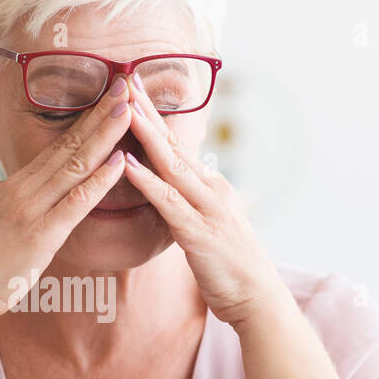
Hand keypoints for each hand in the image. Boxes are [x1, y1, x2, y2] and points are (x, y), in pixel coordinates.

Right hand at [0, 79, 133, 322]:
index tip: (110, 95)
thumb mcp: (0, 222)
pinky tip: (120, 161)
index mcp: (19, 184)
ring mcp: (32, 209)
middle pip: (70, 143)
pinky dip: (100, 180)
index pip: (60, 143)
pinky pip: (76, 202)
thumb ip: (11, 201)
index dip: (88, 117)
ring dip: (104, 135)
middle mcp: (25, 188)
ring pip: (75, 164)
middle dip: (101, 113)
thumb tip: (8, 187)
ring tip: (129, 108)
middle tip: (126, 82)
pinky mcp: (41, 234)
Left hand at [121, 73, 285, 327]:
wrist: (257, 298)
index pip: (175, 145)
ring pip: (170, 165)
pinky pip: (168, 203)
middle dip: (146, 111)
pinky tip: (127, 165)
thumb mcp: (209, 225)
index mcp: (210, 187)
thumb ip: (190, 204)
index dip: (153, 117)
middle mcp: (210, 190)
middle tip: (124, 79)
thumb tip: (172, 187)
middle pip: (171, 144)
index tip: (132, 90)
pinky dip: (147, 182)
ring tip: (121, 109)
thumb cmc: (230, 268)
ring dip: (144, 135)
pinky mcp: (199, 233)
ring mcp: (206, 209)